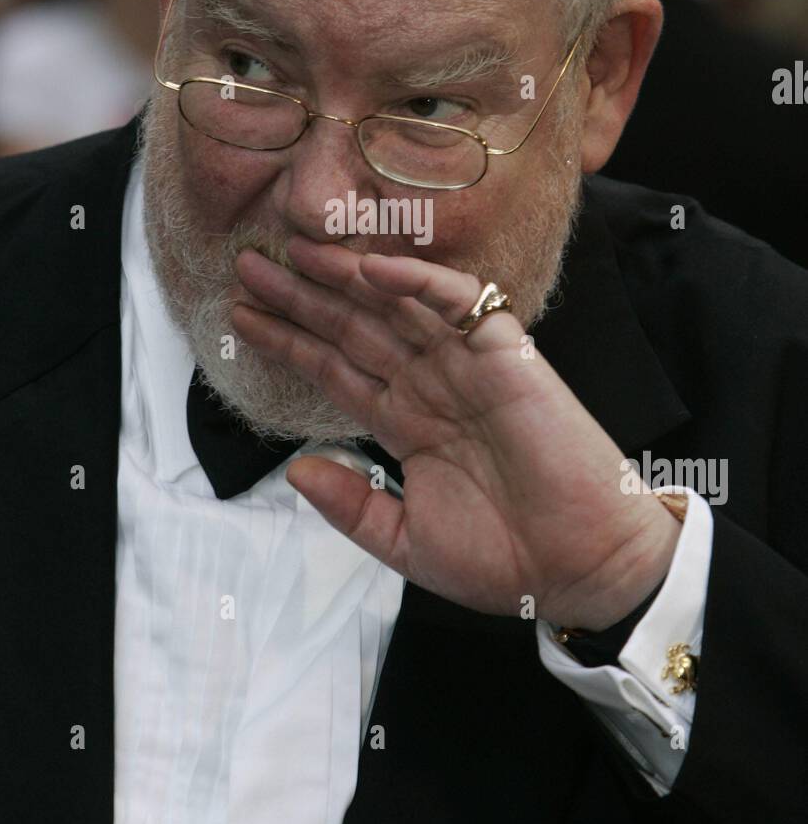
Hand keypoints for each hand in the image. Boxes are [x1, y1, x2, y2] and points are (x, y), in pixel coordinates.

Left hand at [230, 237, 680, 626]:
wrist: (582, 569)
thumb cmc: (506, 559)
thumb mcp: (407, 541)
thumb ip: (351, 505)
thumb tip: (295, 469)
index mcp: (407, 424)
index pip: (335, 371)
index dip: (289, 343)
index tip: (240, 319)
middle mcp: (430, 386)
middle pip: (352, 329)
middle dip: (300, 298)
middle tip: (247, 267)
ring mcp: (465, 367)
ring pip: (394, 309)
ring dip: (345, 278)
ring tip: (292, 253)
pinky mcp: (506, 357)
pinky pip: (459, 307)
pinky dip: (419, 285)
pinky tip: (374, 269)